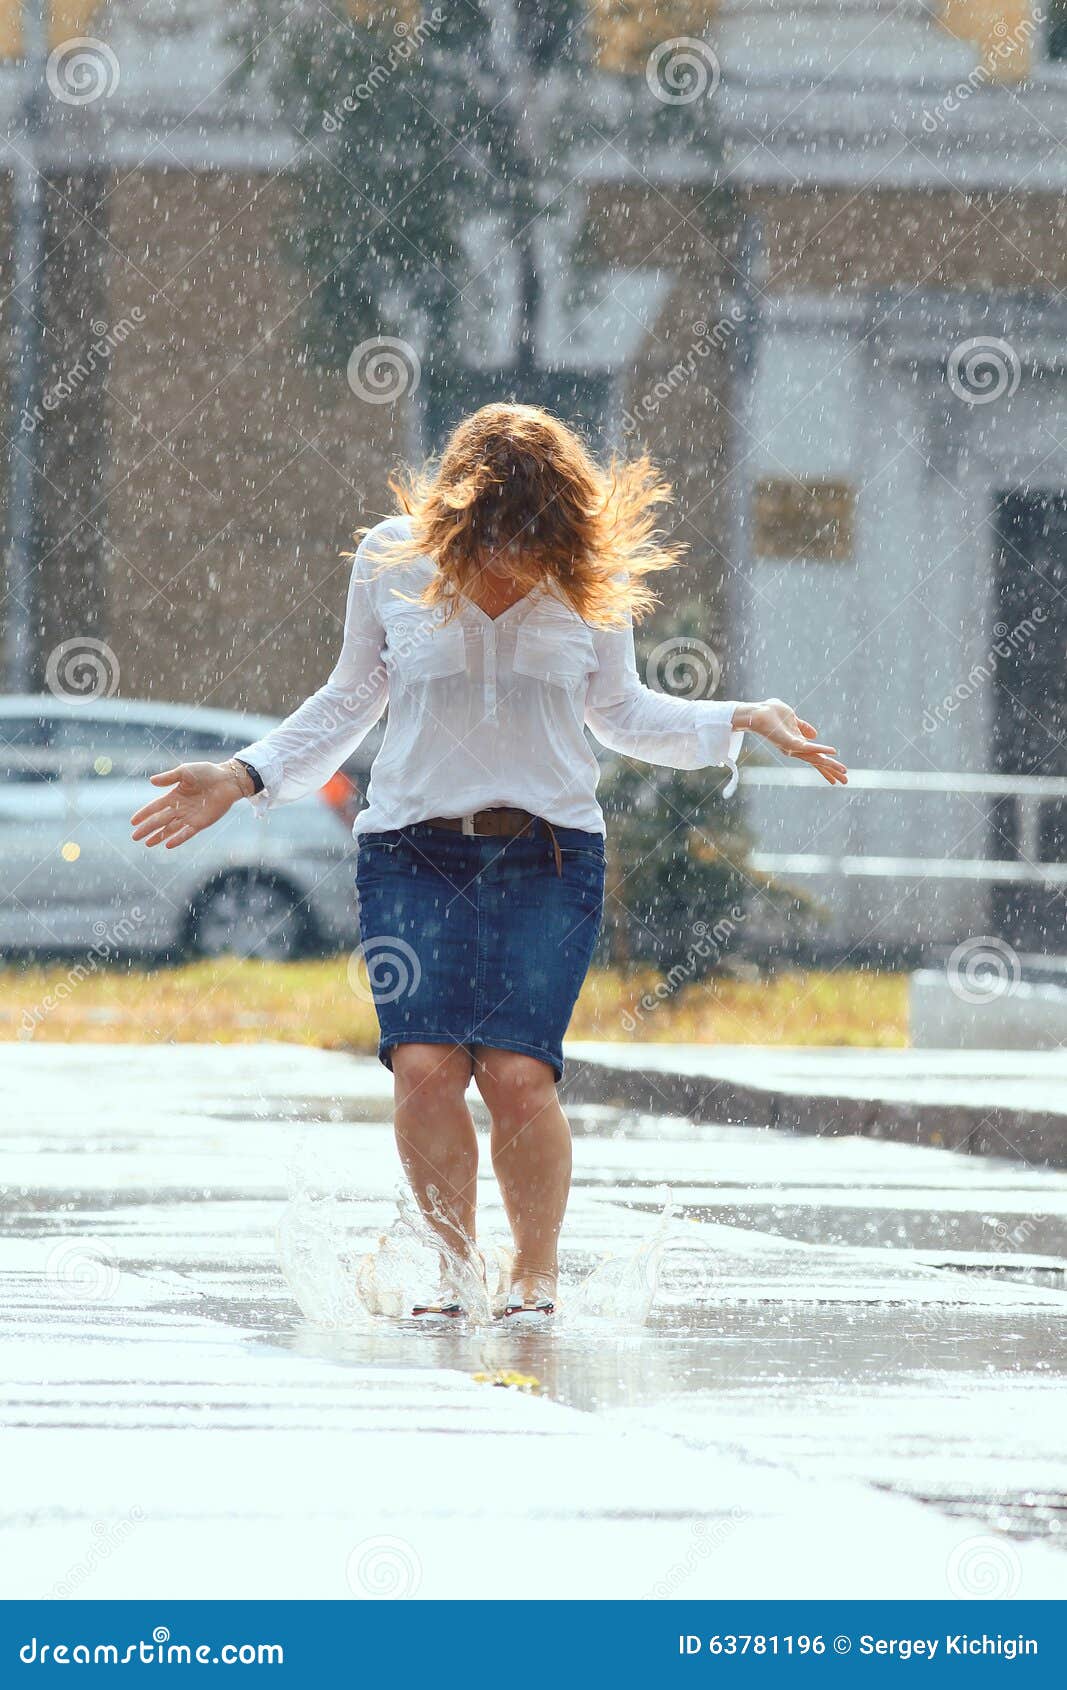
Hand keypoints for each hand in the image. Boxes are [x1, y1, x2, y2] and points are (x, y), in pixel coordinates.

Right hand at [130, 761, 246, 848]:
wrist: (227, 779)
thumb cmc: (207, 773)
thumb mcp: (185, 772)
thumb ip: (168, 777)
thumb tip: (151, 781)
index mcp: (174, 796)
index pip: (155, 807)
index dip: (144, 814)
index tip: (133, 822)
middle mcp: (180, 808)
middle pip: (159, 820)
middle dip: (147, 828)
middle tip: (134, 837)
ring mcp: (190, 817)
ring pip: (170, 829)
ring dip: (159, 836)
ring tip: (147, 844)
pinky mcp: (201, 823)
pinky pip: (187, 833)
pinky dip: (177, 839)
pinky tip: (167, 845)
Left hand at [735, 698, 847, 785]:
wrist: (757, 712)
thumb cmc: (771, 713)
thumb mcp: (793, 718)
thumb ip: (803, 727)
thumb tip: (815, 734)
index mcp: (798, 744)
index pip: (816, 758)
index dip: (828, 766)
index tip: (839, 776)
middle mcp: (796, 749)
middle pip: (817, 762)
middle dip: (832, 772)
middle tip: (846, 781)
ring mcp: (792, 747)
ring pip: (815, 758)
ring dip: (830, 765)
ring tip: (843, 771)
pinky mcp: (789, 743)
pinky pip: (807, 747)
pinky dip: (820, 749)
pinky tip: (833, 752)